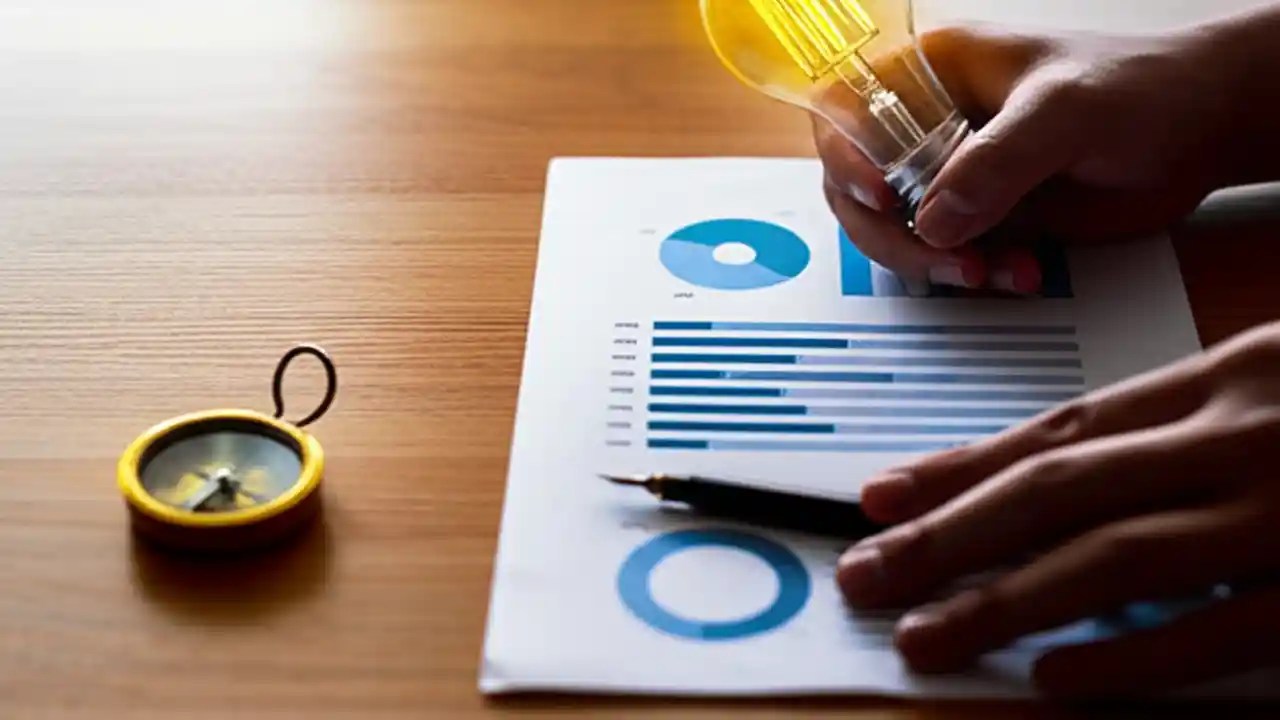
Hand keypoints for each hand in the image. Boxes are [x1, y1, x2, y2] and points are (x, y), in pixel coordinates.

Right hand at [816, 24, 1239, 292]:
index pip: (847, 111)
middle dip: (895, 233)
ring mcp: (953, 173)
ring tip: (995, 270)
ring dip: (938, 263)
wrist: (1204, 132)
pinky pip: (948, 257)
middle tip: (944, 258)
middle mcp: (931, 123)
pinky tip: (1024, 271)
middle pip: (859, 187)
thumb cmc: (1144, 87)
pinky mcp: (983, 217)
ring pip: (899, 231)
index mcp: (933, 71)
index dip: (845, 156)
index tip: (880, 195)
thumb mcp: (1064, 111)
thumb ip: (996, 162)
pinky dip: (977, 275)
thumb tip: (932, 220)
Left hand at [837, 321, 1279, 697]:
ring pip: (1114, 554)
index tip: (881, 497)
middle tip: (864, 574)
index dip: (961, 468)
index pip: (1066, 428)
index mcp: (1232, 379)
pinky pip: (1222, 630)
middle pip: (1060, 486)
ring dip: (1002, 599)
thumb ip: (1198, 432)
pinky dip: (1131, 655)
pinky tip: (1051, 674)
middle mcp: (1243, 435)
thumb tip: (1087, 484)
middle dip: (945, 533)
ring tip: (921, 634)